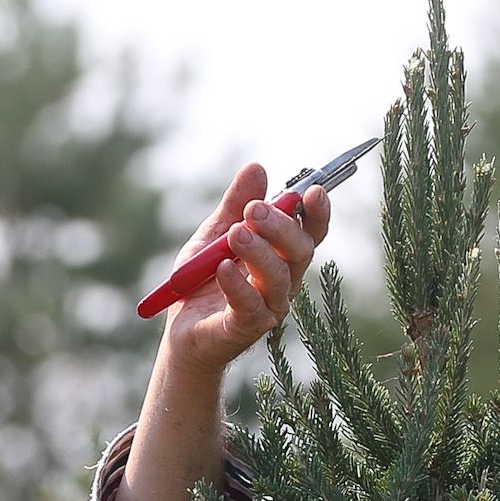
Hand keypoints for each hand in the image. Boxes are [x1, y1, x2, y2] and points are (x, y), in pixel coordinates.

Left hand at [158, 162, 330, 374]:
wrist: (183, 332)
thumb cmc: (203, 282)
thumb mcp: (214, 234)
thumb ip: (235, 205)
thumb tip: (257, 167)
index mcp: (282, 256)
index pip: (310, 233)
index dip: (317, 214)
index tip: (312, 191)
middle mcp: (284, 282)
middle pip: (299, 251)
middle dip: (282, 226)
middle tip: (255, 210)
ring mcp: (268, 308)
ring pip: (278, 277)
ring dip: (259, 252)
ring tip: (236, 234)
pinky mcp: (245, 328)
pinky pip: (249, 305)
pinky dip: (236, 284)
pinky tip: (221, 267)